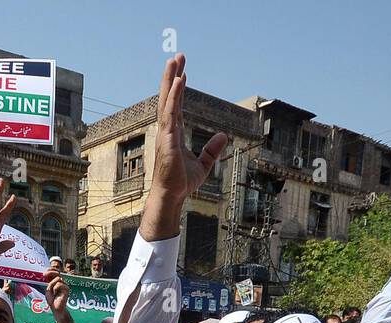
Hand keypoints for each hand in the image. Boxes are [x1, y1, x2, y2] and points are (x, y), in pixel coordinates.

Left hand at [44, 269, 69, 314]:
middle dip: (50, 272)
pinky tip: (56, 294)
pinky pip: (59, 284)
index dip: (50, 270)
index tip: (44, 274)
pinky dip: (55, 289)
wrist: (56, 308)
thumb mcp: (48, 289)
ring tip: (53, 293)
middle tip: (44, 275)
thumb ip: (50, 282)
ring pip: (58, 278)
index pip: (55, 272)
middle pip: (57, 272)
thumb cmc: (52, 300)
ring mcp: (64, 285)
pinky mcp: (67, 288)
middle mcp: (61, 282)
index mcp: (56, 282)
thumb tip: (52, 276)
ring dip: (52, 285)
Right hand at [148, 55, 227, 205]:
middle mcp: (168, 130)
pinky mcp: (168, 139)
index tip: (182, 74)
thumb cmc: (181, 183)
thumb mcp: (203, 164)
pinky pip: (171, 114)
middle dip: (171, 76)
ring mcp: (166, 133)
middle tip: (177, 57)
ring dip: (170, 79)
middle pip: (169, 98)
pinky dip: (174, 97)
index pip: (176, 106)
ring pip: (167, 101)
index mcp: (174, 134)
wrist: (172, 196)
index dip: (179, 89)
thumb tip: (224, 135)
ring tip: (174, 60)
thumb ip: (212, 149)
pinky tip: (178, 82)